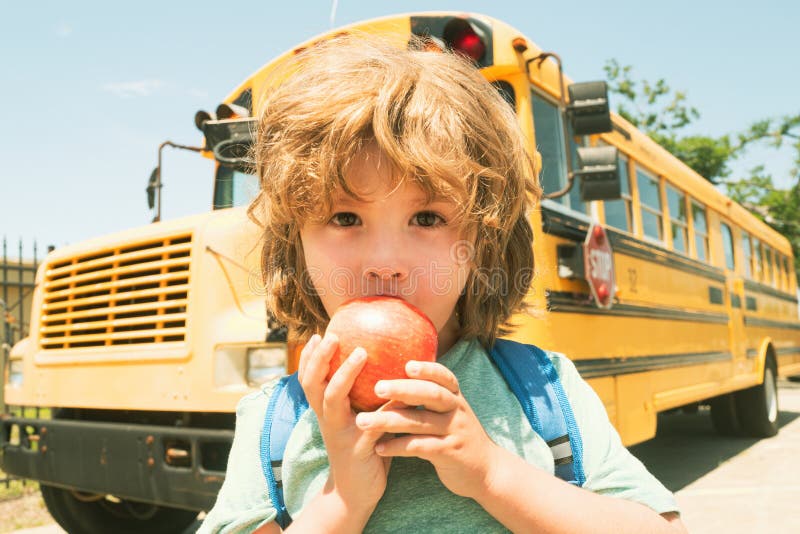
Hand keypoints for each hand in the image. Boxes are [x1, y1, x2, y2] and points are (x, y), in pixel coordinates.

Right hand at [297, 333, 391, 512]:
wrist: (357, 492)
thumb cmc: (363, 448)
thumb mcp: (359, 418)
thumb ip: (365, 395)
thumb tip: (389, 361)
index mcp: (326, 411)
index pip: (310, 380)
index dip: (310, 358)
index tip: (320, 333)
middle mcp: (327, 419)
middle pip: (313, 384)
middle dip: (319, 359)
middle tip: (332, 335)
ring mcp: (340, 434)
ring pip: (333, 400)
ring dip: (344, 375)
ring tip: (360, 353)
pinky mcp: (358, 448)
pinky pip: (370, 422)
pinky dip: (384, 406)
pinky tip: (400, 392)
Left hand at [353, 360, 502, 499]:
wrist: (487, 470)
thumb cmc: (458, 436)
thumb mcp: (451, 412)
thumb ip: (431, 397)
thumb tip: (399, 375)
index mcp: (456, 397)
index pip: (444, 376)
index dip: (427, 369)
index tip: (406, 364)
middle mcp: (457, 411)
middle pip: (431, 394)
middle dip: (403, 389)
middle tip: (377, 388)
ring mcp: (455, 432)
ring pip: (420, 422)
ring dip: (389, 420)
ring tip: (363, 421)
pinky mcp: (450, 454)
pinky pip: (420, 447)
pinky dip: (398, 447)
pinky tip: (379, 448)